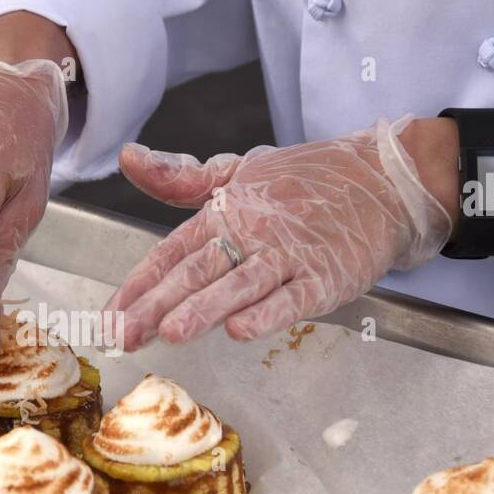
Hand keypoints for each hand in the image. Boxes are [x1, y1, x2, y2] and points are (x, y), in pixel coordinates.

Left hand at [105, 115, 458, 349]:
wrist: (384, 179)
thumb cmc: (307, 183)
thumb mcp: (240, 172)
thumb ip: (182, 178)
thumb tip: (129, 157)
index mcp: (225, 212)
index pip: (171, 252)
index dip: (138, 284)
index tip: (109, 316)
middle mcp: (251, 233)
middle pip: (196, 272)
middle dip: (156, 306)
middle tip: (123, 336)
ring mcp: (289, 256)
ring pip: (239, 284)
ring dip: (205, 308)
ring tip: (172, 332)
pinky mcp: (325, 277)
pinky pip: (293, 298)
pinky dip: (268, 313)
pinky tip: (241, 329)